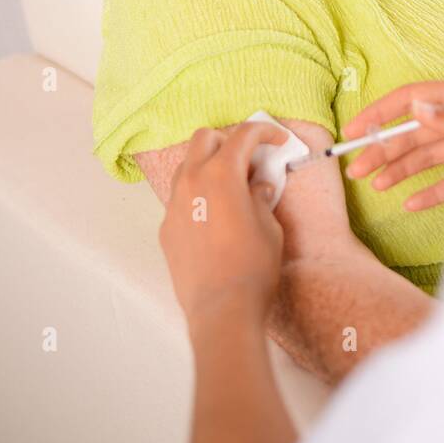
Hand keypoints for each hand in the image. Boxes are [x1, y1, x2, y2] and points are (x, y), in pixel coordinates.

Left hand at [159, 122, 287, 329]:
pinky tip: (215, 216)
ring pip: (187, 166)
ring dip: (209, 164)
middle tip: (249, 159)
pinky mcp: (167, 228)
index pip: (243, 136)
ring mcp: (174, 204)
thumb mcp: (269, 227)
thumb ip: (261, 197)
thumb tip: (258, 187)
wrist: (222, 310)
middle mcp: (192, 182)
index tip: (276, 140)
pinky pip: (180, 197)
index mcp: (221, 174)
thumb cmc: (251, 268)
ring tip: (231, 186)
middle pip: (205, 139)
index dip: (264, 132)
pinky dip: (198, 194)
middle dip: (228, 140)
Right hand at [344, 79, 443, 209]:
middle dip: (384, 149)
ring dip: (403, 171)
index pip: (414, 98)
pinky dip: (434, 193)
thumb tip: (415, 109)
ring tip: (376, 188)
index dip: (380, 112)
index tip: (352, 131)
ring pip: (432, 159)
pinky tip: (412, 205)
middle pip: (417, 133)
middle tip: (355, 171)